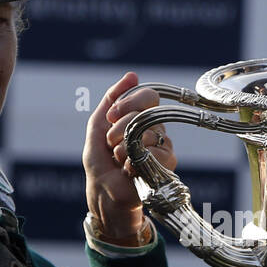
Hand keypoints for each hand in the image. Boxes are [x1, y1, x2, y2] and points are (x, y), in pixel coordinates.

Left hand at [83, 71, 176, 242]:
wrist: (103, 191)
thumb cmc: (100, 161)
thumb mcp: (98, 123)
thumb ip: (112, 97)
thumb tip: (132, 75)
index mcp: (141, 116)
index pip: (149, 96)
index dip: (129, 102)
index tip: (111, 116)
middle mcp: (156, 128)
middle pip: (146, 114)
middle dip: (121, 129)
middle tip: (110, 144)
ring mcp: (163, 146)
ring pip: (149, 134)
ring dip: (124, 149)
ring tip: (119, 161)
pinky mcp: (167, 164)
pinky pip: (156, 153)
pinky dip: (134, 163)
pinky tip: (130, 171)